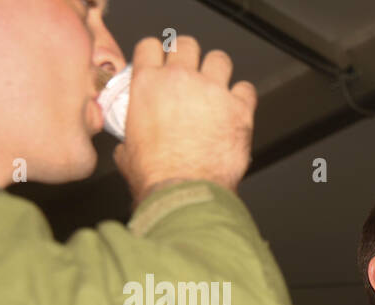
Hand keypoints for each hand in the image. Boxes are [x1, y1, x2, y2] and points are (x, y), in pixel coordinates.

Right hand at [114, 36, 257, 203]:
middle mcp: (180, 79)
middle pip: (187, 45)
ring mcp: (212, 91)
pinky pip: (246, 88)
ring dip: (218, 70)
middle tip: (192, 72)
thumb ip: (129, 136)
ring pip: (219, 59)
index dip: (158, 54)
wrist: (184, 190)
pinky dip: (243, 97)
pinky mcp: (239, 109)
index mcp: (147, 83)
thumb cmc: (155, 174)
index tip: (163, 63)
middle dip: (190, 56)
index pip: (150, 46)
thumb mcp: (127, 150)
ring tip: (217, 86)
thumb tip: (128, 144)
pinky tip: (238, 108)